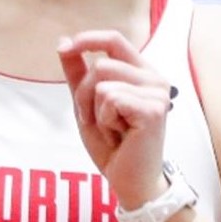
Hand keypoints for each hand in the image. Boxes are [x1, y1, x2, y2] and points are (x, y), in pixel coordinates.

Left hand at [57, 31, 170, 207]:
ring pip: (103, 82)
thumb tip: (63, 42)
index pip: (114, 40)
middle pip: (101, 65)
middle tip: (98, 122)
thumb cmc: (113, 145)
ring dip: (95, 111)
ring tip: (112, 130)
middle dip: (85, 95)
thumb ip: (78, 73)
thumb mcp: (88, 104)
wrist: (129, 181)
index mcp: (142, 72)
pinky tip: (120, 135)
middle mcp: (155, 78)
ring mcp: (157, 93)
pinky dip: (105, 121)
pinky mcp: (154, 109)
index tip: (64, 47)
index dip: (87, 39)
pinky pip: (110, 99)